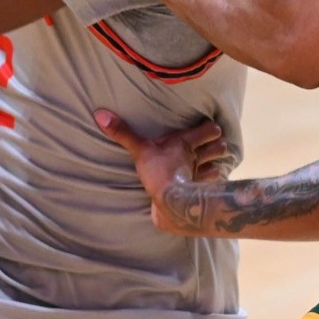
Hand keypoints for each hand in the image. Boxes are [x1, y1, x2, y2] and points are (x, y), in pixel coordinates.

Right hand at [95, 112, 232, 233]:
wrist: (171, 204)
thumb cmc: (159, 172)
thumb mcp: (139, 150)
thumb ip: (122, 133)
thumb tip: (99, 113)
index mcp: (186, 142)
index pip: (211, 129)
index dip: (211, 129)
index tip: (208, 128)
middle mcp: (197, 157)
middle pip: (219, 148)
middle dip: (217, 146)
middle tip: (213, 145)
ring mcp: (200, 176)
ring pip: (217, 166)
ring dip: (215, 164)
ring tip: (212, 163)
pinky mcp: (198, 193)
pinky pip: (209, 187)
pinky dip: (210, 184)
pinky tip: (205, 185)